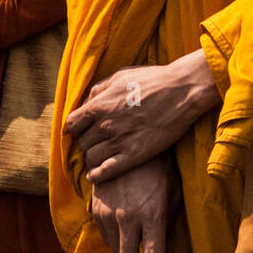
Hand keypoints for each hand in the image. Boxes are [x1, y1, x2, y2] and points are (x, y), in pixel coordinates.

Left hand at [65, 49, 220, 183]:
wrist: (181, 91)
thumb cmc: (152, 80)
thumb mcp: (120, 76)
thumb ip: (99, 89)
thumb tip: (86, 102)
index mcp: (99, 105)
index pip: (72, 124)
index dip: (76, 128)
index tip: (83, 130)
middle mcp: (105, 125)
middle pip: (83, 143)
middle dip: (87, 143)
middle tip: (96, 143)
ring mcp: (119, 141)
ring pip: (92, 158)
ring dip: (93, 159)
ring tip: (99, 158)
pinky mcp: (134, 154)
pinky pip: (107, 171)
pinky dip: (98, 176)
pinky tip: (96, 176)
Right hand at [90, 155, 180, 252]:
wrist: (128, 142)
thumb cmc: (159, 168)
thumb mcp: (172, 192)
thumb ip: (168, 220)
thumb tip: (164, 246)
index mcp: (152, 215)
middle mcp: (128, 218)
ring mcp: (109, 214)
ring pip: (115, 251)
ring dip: (125, 252)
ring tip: (134, 241)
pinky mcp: (97, 208)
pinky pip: (104, 235)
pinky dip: (114, 237)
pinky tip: (123, 225)